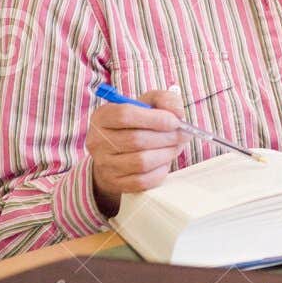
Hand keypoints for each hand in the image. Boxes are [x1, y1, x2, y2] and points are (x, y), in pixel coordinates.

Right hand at [88, 87, 185, 216]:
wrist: (120, 151)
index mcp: (103, 116)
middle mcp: (97, 140)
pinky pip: (143, 180)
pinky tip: (164, 161)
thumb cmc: (139, 123)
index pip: (125, 115)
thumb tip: (177, 114)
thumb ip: (164, 100)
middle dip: (168, 137)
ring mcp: (103, 164)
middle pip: (137, 140)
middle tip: (184, 135)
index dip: (156, 119)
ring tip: (175, 147)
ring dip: (166, 154)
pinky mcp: (114, 182)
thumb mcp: (150, 103)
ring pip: (142, 162)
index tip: (175, 121)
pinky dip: (160, 170)